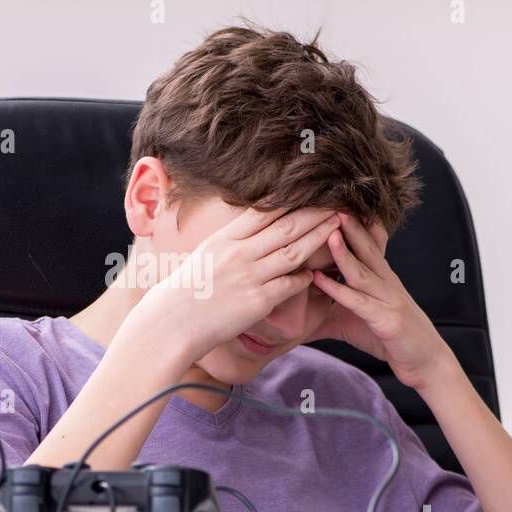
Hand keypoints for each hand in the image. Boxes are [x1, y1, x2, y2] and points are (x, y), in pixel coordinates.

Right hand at [129, 206, 340, 362]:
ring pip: (294, 251)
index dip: (291, 198)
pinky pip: (289, 285)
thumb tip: (246, 229)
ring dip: (320, 238)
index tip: (312, 189)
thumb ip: (228, 241)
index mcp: (225, 238)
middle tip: (339, 202)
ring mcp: (250, 276)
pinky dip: (306, 278)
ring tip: (339, 227)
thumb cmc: (185, 290)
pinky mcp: (257, 302)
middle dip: (316, 213)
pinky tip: (319, 272)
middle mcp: (239, 253)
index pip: (264, 211)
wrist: (172, 322)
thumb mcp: (204, 255)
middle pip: (286, 226)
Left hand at [307, 213, 457, 391]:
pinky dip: (338, 290)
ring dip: (344, 250)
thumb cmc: (388, 337)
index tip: (329, 201)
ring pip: (362, 269)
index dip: (351, 223)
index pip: (364, 244)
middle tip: (328, 199)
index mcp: (379, 277)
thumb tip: (296, 311)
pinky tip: (320, 279)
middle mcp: (385, 282)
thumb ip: (330, 309)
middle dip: (348, 223)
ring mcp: (387, 299)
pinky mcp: (386, 320)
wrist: (425, 362)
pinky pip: (358, 302)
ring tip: (328, 230)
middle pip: (365, 247)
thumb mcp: (356, 319)